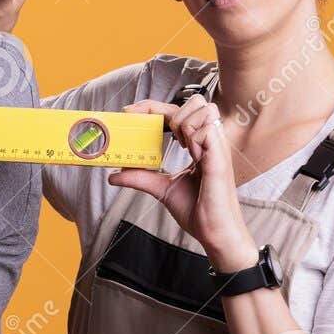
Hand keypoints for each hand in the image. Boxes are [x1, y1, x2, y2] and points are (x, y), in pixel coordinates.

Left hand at [105, 95, 256, 267]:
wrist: (214, 233)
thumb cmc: (197, 210)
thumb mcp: (162, 189)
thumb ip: (140, 178)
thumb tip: (114, 175)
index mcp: (199, 145)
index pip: (178, 112)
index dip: (153, 106)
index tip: (131, 112)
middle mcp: (210, 142)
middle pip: (196, 100)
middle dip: (170, 111)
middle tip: (162, 136)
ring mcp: (217, 148)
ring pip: (206, 108)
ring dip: (185, 123)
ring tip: (181, 147)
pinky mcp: (220, 160)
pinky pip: (208, 130)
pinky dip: (195, 138)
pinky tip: (192, 156)